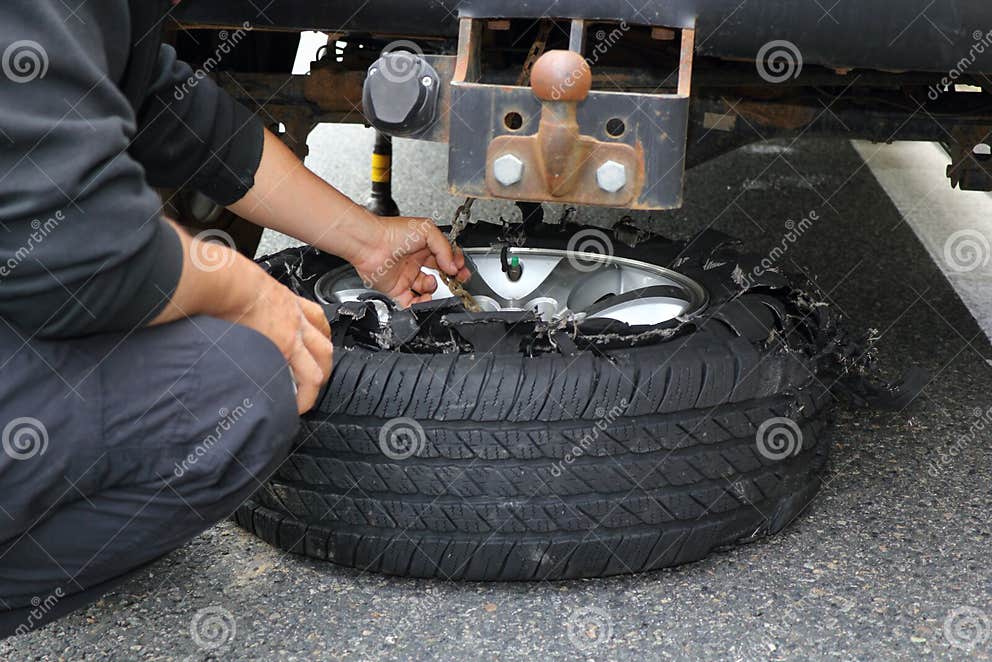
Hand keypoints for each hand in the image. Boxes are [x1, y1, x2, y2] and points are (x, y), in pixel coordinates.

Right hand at [230, 273, 333, 413]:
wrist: (222, 280)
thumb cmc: (222, 277)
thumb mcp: (242, 282)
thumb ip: (244, 295)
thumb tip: (224, 297)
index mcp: (283, 300)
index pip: (312, 316)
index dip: (318, 334)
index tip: (313, 347)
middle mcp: (294, 317)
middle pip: (323, 343)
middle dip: (324, 363)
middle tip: (316, 378)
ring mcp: (292, 333)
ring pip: (319, 362)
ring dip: (317, 382)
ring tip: (306, 398)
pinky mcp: (284, 348)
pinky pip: (305, 376)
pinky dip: (304, 394)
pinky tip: (296, 406)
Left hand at [352, 216, 470, 306]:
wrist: (370, 243)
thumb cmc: (392, 232)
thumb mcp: (428, 230)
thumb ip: (445, 248)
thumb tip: (453, 266)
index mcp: (424, 246)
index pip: (446, 257)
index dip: (455, 263)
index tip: (460, 268)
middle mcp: (415, 261)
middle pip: (439, 274)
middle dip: (450, 279)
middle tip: (455, 281)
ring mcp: (406, 276)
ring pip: (426, 290)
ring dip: (433, 290)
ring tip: (431, 283)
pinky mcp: (396, 290)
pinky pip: (411, 302)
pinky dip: (420, 304)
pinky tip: (424, 298)